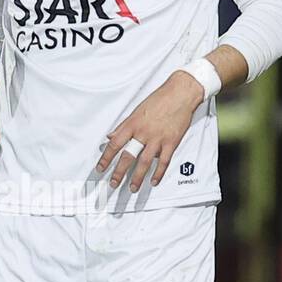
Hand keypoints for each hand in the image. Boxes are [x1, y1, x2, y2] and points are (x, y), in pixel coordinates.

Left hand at [95, 71, 204, 191]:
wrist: (180, 93)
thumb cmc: (159, 100)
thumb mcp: (137, 110)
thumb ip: (123, 125)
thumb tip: (111, 136)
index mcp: (133, 124)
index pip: (115, 144)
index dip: (106, 158)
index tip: (100, 168)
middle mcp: (144, 133)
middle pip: (128, 156)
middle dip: (119, 172)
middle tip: (113, 184)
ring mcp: (158, 138)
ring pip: (145, 162)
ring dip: (137, 177)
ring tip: (132, 188)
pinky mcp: (171, 142)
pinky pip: (164, 162)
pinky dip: (158, 173)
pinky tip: (153, 181)